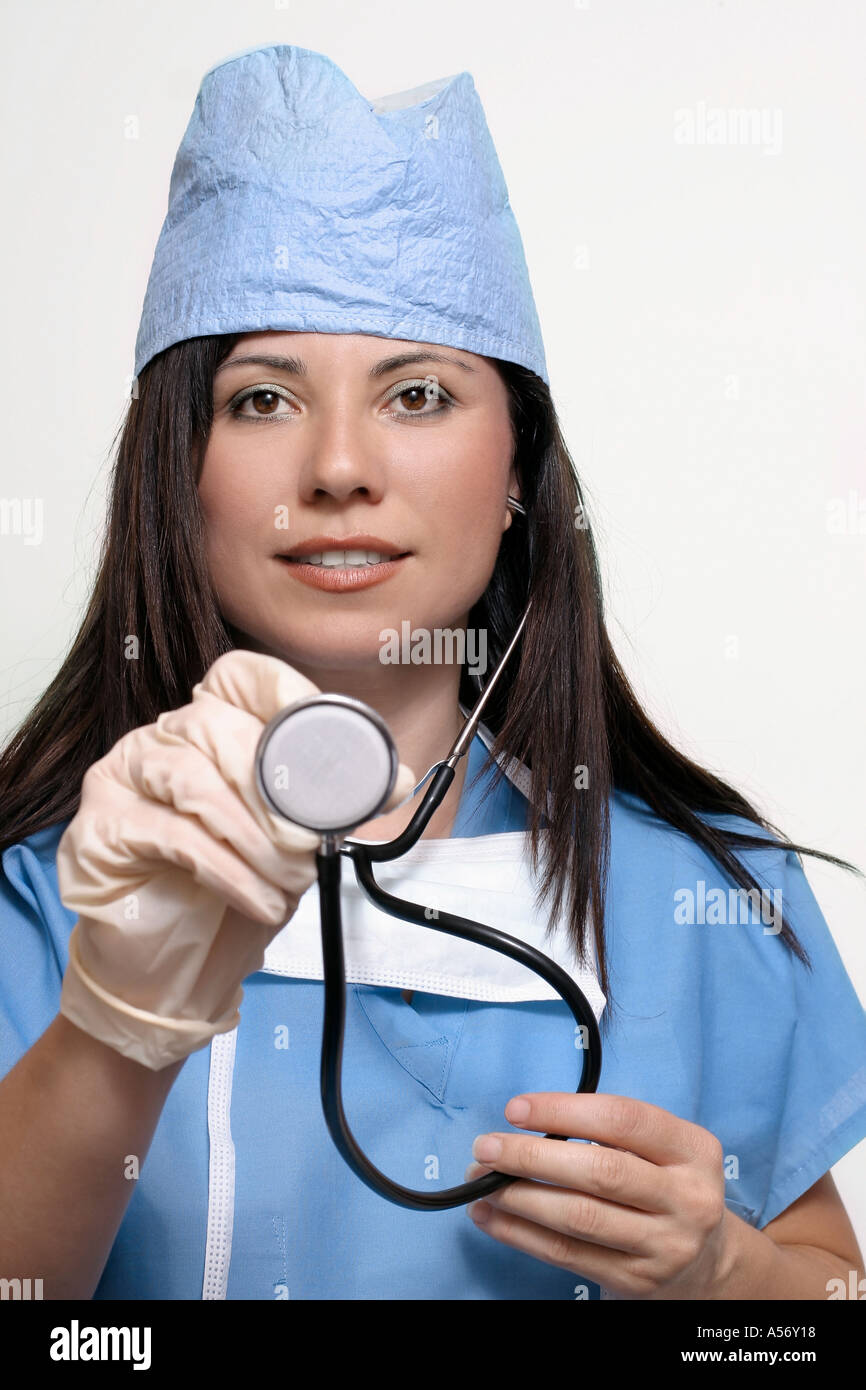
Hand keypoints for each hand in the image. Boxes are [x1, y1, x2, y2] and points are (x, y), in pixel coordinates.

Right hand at [57, 649, 414, 1070]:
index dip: (281, 692)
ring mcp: (122, 778)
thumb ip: (335, 806)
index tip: (321, 730)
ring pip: (193, 777)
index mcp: (209, 727)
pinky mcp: (99, 828)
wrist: (177, 976)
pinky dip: (227, 871)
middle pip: (215, 724)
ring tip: (287, 880)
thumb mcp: (296, 848)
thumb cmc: (231, 899)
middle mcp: (160, 739)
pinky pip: (171, 835)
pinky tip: (257, 900)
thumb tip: (394, 778)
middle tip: (308, 842)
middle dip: (275, 788)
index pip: (239, 677)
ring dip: (253, 835)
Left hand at [464, 1092, 731, 1299]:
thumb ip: (610, 1132)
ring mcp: (664, 1245)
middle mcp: (687, 1198)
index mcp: (693, 1150)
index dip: (564, 1110)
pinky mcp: (636, 1281)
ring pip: (579, 1217)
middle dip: (532, 1156)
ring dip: (518, 1197)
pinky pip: (567, 1254)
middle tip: (486, 1146)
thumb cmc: (666, 1186)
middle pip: (600, 1171)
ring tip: (480, 1182)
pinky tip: (492, 1216)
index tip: (516, 1109)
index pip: (623, 1119)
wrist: (707, 1262)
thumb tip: (527, 1122)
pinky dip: (520, 1233)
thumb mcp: (663, 1149)